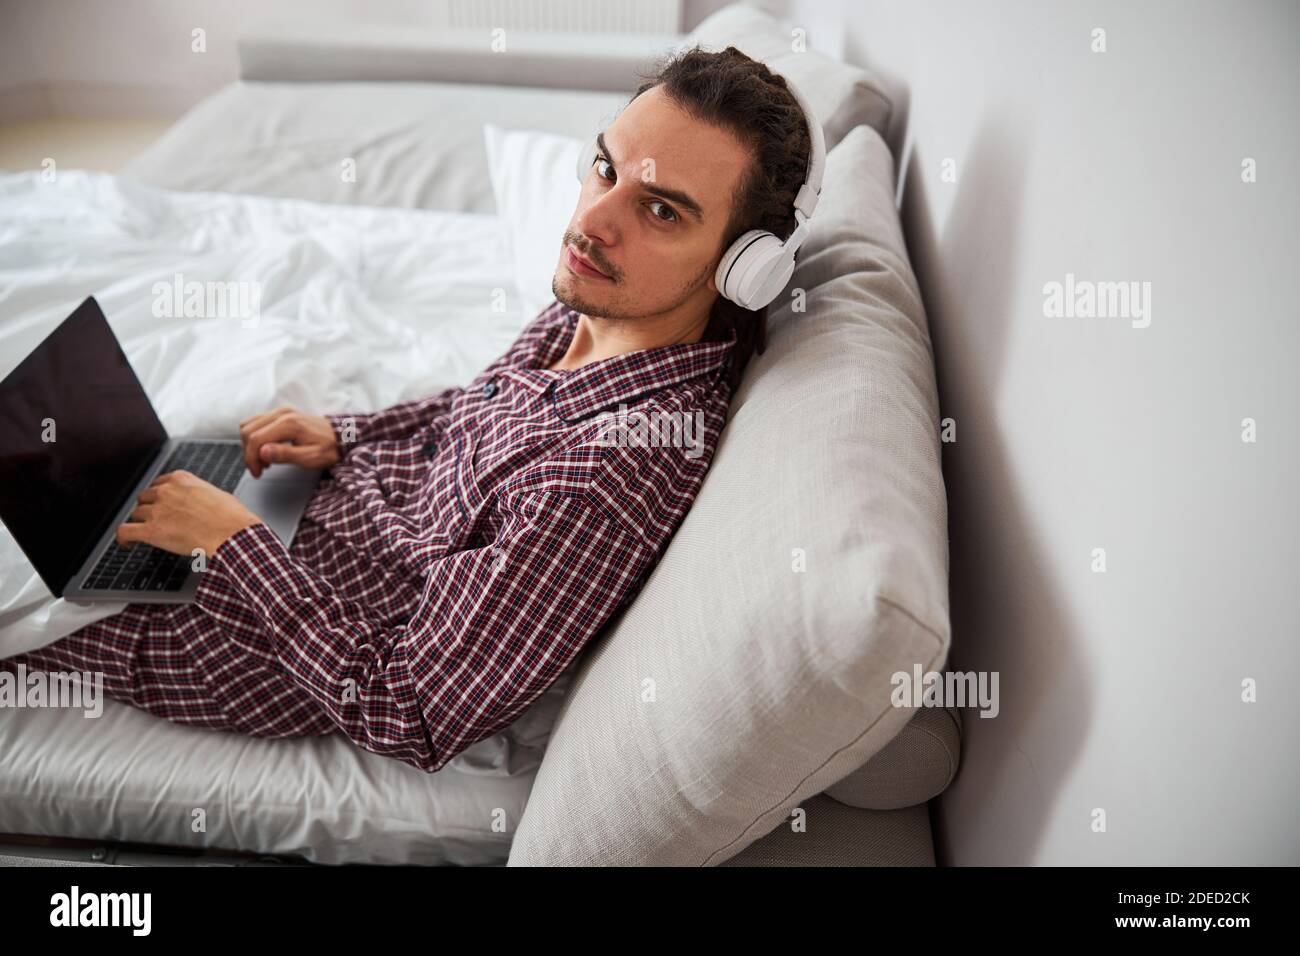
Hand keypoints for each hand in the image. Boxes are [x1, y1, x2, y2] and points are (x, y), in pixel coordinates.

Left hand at [117, 470, 261, 557]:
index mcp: (181, 479)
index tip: (160, 505)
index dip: (158, 497)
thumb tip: (198, 502)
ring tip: (148, 534)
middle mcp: (165, 491)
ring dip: (142, 524)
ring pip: (136, 515)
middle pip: (144, 499)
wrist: (232, 534)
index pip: (158, 484)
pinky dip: (124, 538)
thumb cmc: (232, 517)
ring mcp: (156, 511)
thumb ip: (198, 493)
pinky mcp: (151, 531)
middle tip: (157, 521)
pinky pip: (125, 531)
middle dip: (149, 509)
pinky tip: (128, 543)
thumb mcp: (216, 493)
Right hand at [239, 406, 340, 477]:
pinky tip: (267, 450)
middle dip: (249, 452)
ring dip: (251, 445)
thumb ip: (285, 454)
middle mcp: (282, 414)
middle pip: (248, 430)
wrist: (341, 437)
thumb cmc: (329, 448)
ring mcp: (280, 412)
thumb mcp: (310, 457)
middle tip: (260, 469)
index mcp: (288, 423)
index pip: (256, 439)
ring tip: (264, 461)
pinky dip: (256, 437)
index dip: (252, 458)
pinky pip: (257, 422)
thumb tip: (262, 452)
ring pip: (249, 425)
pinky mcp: (281, 414)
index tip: (257, 473)